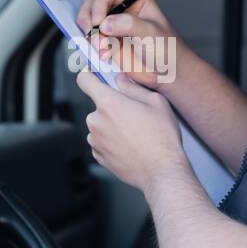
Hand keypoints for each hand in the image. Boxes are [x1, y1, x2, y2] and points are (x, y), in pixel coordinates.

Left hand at [75, 69, 186, 190]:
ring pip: (101, 125)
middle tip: (135, 115)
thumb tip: (121, 80)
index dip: (89, 76)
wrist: (162, 171)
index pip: (85, 81)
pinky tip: (131, 145)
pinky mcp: (99, 156)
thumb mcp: (155, 102)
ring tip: (136, 134)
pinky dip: (113, 142)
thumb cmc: (161, 137)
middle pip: (98, 106)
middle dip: (113, 107)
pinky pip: (102, 142)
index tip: (95, 77)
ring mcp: (95, 141)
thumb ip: (133, 87)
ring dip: (113, 126)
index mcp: (108, 103)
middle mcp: (96, 121)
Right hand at [76, 0, 185, 89]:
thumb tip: (107, 22)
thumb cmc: (167, 50)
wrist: (167, 73)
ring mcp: (111, 26)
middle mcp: (121, 10)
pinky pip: (90, 40)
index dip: (100, 4)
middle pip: (92, 4)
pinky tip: (104, 55)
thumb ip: (130, 25)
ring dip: (89, 35)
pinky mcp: (106, 42)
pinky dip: (91, 47)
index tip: (98, 21)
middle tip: (95, 35)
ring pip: (87, 22)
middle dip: (89, 20)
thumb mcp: (152, 34)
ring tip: (102, 48)